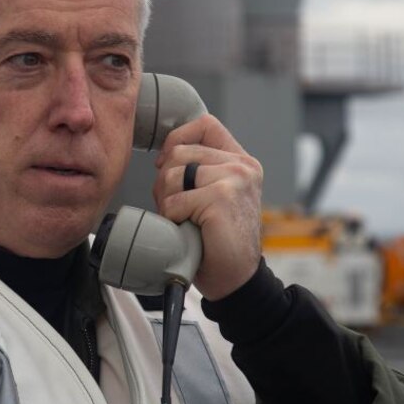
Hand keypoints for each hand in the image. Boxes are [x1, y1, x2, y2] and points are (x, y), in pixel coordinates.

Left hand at [152, 114, 262, 300]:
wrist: (235, 278)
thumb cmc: (217, 240)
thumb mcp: (213, 195)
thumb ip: (199, 170)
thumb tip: (162, 156)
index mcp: (241, 161)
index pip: (203, 125)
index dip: (176, 139)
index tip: (168, 164)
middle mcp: (242, 166)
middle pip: (179, 152)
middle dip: (166, 182)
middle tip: (178, 208)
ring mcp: (234, 179)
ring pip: (172, 175)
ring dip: (167, 202)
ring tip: (185, 220)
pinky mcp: (222, 197)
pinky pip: (173, 201)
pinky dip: (172, 219)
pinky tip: (189, 231)